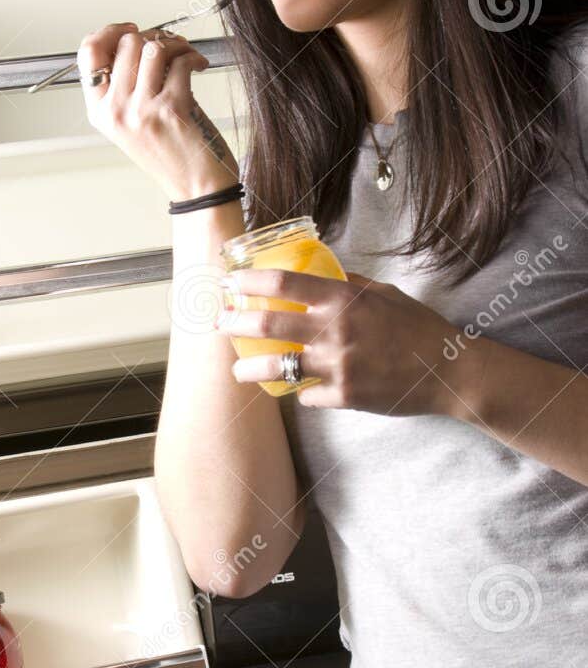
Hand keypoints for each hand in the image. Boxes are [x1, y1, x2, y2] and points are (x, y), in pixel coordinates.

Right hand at [77, 21, 239, 199]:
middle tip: (169, 46)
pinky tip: (199, 66)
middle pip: (126, 43)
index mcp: (100, 112)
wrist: (196, 186)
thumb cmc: (170, 154)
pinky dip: (194, 57)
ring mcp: (142, 110)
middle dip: (153, 36)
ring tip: (186, 54)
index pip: (88, 53)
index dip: (110, 31)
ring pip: (153, 48)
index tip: (131, 29)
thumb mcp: (132, 122)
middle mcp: (116, 111)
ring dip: (176, 43)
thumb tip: (135, 38)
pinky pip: (180, 61)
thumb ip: (125, 86)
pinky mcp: (171, 109)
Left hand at [215, 267, 463, 415]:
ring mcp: (337, 366)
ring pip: (275, 367)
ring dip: (249, 368)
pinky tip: (300, 388)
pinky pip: (306, 395)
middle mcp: (335, 330)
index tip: (229, 282)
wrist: (448, 371)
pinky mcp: (343, 396)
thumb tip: (319, 271)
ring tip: (239, 368)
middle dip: (234, 322)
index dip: (249, 281)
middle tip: (219, 323)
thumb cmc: (418, 328)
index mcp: (344, 298)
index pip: (283, 282)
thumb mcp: (384, 294)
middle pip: (267, 322)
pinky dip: (301, 391)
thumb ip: (349, 284)